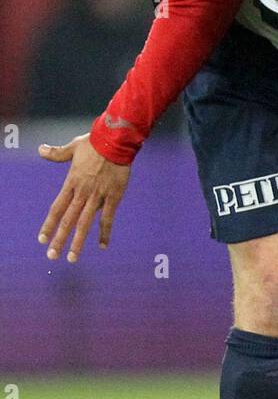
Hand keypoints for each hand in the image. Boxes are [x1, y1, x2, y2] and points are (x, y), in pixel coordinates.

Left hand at [37, 134, 130, 262]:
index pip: (57, 208)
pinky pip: (108, 218)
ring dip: (78, 242)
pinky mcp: (113, 196)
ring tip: (72, 258)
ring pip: (85, 223)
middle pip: (68, 220)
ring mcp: (98, 196)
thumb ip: (56, 153)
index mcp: (72, 182)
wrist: (116, 140)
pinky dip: (105, 232)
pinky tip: (102, 246)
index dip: (49, 225)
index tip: (42, 239)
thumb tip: (40, 149)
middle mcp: (82, 192)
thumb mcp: (73, 147)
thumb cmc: (95, 143)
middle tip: (52, 256)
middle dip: (59, 240)